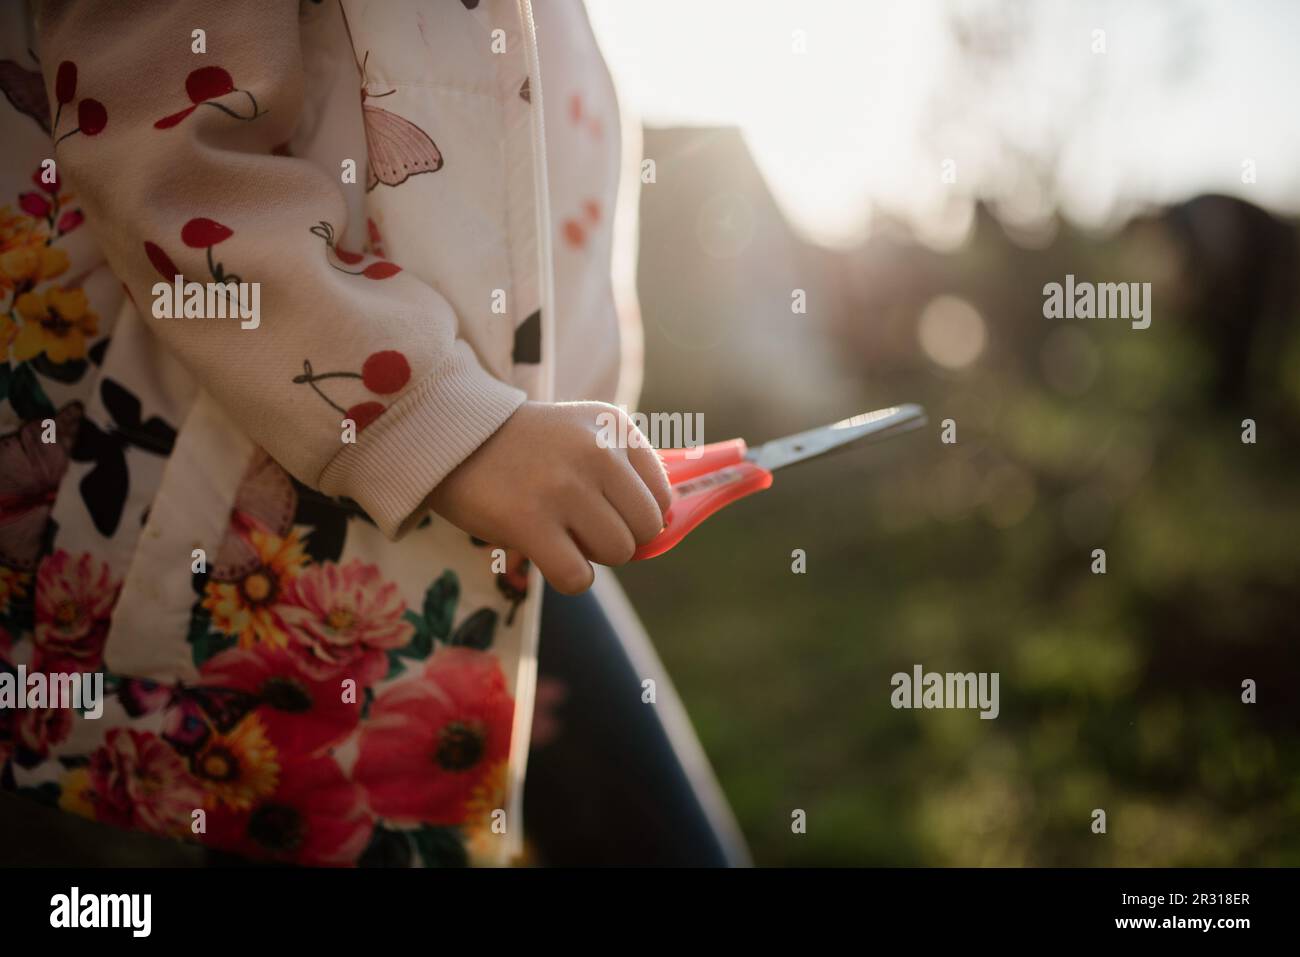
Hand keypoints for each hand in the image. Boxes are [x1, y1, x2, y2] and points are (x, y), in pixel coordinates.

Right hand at [428, 401, 671, 593]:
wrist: (453, 437)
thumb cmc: (526, 447)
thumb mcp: (584, 433)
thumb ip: (625, 470)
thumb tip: (663, 530)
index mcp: (614, 426)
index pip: (663, 496)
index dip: (636, 515)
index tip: (605, 509)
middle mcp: (596, 451)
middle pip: (646, 529)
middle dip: (619, 538)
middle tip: (581, 526)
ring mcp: (563, 486)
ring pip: (618, 553)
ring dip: (591, 556)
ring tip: (560, 534)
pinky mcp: (529, 521)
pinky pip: (578, 577)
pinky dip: (569, 578)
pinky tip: (549, 555)